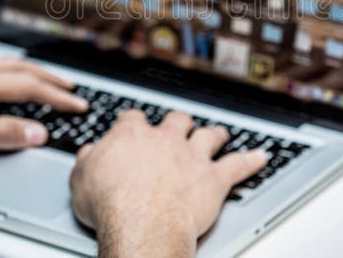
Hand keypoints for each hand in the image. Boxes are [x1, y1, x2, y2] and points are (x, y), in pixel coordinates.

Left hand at [0, 58, 87, 159]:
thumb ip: (0, 133)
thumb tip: (38, 131)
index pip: (29, 86)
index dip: (58, 96)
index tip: (79, 104)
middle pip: (20, 68)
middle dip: (50, 77)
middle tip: (72, 86)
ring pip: (3, 64)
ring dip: (29, 71)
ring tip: (43, 78)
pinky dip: (7, 70)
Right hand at [69, 110, 267, 256]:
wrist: (141, 223)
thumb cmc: (110, 205)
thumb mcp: (81, 180)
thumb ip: (87, 162)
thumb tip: (89, 154)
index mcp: (131, 136)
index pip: (133, 119)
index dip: (133, 122)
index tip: (132, 124)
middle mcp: (165, 140)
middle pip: (177, 120)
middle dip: (179, 122)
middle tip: (179, 126)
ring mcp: (192, 157)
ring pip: (209, 136)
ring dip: (215, 135)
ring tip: (220, 134)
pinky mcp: (213, 178)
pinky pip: (238, 165)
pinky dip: (252, 161)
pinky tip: (261, 157)